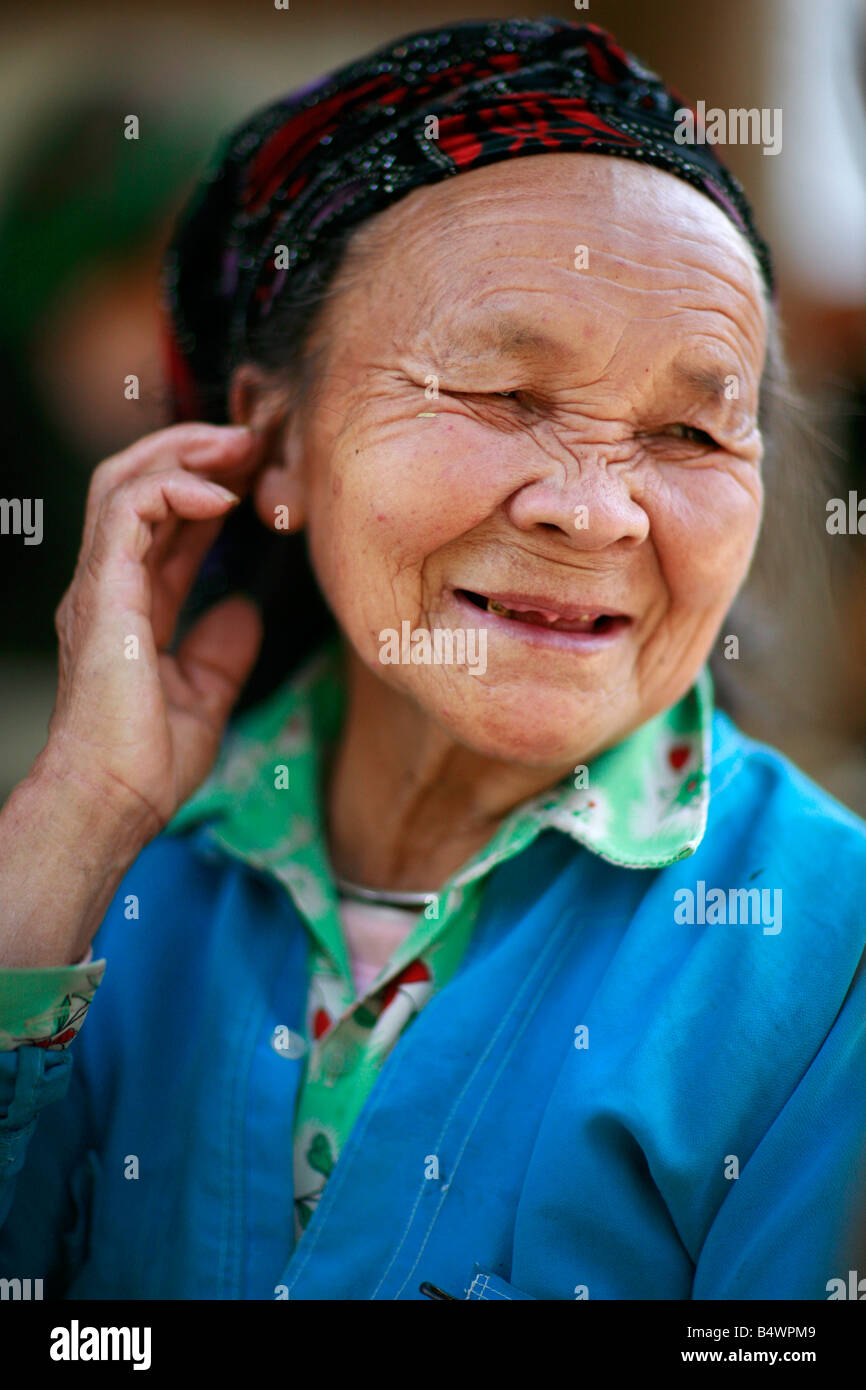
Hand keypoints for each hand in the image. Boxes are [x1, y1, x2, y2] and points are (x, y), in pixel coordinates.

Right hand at [36, 422, 266, 840]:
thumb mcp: (204, 696)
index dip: (212, 486)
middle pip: (138, 482)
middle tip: (254, 440)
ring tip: (240, 447)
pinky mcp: (102, 591)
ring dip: (185, 453)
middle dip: (195, 449)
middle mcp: (110, 583)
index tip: (263, 471)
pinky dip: (174, 488)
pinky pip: (127, 509)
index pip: (166, 521)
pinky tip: (222, 497)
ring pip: (124, 479)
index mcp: (132, 604)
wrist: (113, 801)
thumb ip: (222, 649)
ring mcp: (100, 584)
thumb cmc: (146, 763)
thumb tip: (245, 610)